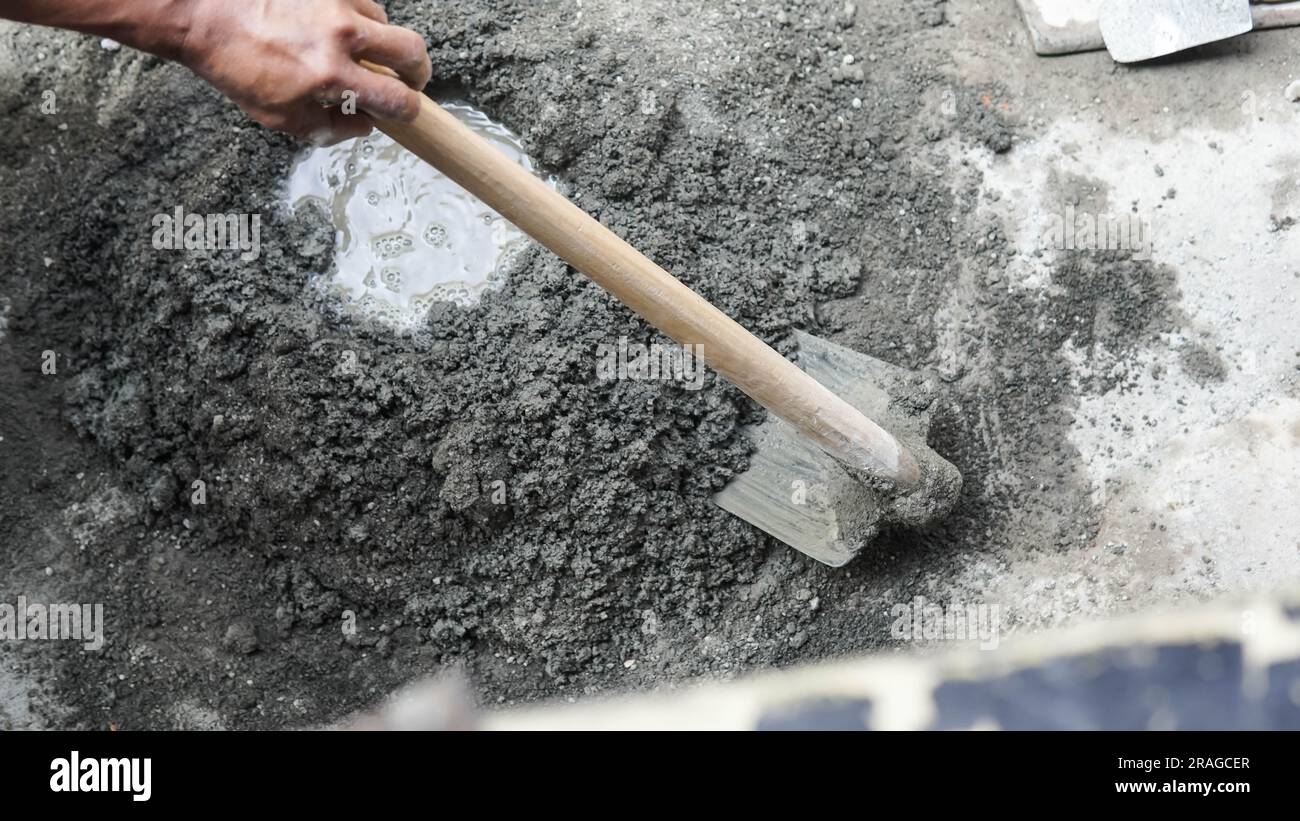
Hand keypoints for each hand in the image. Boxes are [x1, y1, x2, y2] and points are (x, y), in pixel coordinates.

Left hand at [178, 0, 431, 143]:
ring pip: (385, 22)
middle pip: (412, 51)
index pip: (398, 99)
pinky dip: (355, 16)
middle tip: (408, 80)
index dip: (410, 111)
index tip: (404, 111)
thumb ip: (329, 128)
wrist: (201, 12)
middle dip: (418, 71)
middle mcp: (340, 35)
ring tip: (356, 50)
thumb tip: (363, 125)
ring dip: (379, 41)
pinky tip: (334, 26)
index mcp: (331, 76)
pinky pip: (359, 0)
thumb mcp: (278, 117)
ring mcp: (335, 2)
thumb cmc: (234, 65)